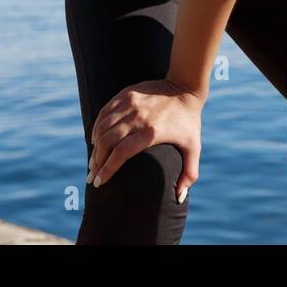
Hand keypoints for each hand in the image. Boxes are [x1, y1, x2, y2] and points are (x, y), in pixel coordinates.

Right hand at [88, 78, 203, 203]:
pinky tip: (96, 139)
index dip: (107, 169)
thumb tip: (179, 198)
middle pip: (107, 141)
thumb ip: (189, 174)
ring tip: (94, 161)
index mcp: (152, 132)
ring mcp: (130, 104)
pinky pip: (104, 112)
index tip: (99, 182)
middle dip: (97, 161)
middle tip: (92, 176)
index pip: (121, 153)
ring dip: (95, 146)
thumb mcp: (194, 148)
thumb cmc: (189, 122)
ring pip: (103, 126)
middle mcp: (138, 117)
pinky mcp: (126, 94)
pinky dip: (97, 127)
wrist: (185, 88)